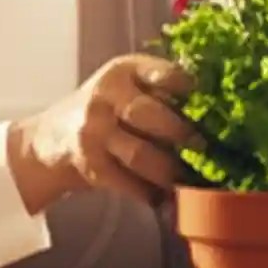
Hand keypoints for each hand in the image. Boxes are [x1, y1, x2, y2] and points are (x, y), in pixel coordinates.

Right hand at [8, 54, 203, 213]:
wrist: (52, 137)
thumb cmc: (106, 110)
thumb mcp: (127, 86)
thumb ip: (161, 90)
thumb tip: (215, 108)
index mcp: (123, 70)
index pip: (161, 72)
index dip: (188, 86)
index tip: (207, 99)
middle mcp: (106, 95)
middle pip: (148, 114)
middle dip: (181, 133)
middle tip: (202, 145)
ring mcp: (95, 130)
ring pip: (140, 154)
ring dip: (169, 170)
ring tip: (185, 177)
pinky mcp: (90, 163)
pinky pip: (128, 182)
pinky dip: (150, 193)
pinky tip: (162, 196)